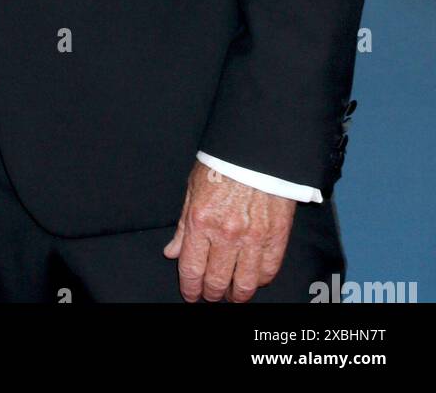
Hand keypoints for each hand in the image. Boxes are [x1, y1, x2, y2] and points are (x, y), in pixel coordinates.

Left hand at [163, 160, 295, 301]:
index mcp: (200, 221)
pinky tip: (252, 278)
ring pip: (244, 283)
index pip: (191, 268)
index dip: (190, 288)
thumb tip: (172, 252)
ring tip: (232, 294)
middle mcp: (225, 233)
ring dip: (236, 294)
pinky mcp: (276, 237)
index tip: (191, 295)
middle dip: (211, 294)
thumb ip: (182, 226)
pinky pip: (268, 270)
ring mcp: (252, 238)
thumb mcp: (192, 190)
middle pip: (216, 281)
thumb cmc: (222, 166)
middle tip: (211, 295)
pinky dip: (259, 280)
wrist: (256, 151)